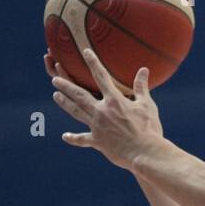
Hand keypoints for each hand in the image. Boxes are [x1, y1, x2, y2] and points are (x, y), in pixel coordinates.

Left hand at [50, 47, 163, 168]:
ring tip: (56, 96)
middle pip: (80, 95)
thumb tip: (143, 70)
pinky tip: (65, 136)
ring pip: (76, 112)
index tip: (85, 52)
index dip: (93, 63)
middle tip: (55, 78)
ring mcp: (97, 127)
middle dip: (67, 85)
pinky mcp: (98, 142)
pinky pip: (83, 139)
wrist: (145, 153)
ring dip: (65, 103)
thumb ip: (141, 87)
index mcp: (114, 101)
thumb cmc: (149, 130)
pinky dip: (74, 138)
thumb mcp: (147, 106)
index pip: (101, 77)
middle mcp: (101, 111)